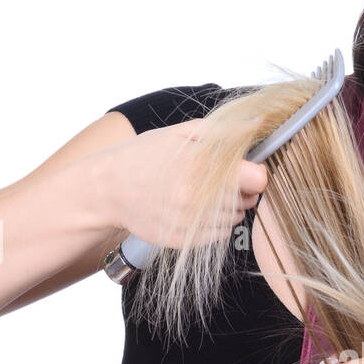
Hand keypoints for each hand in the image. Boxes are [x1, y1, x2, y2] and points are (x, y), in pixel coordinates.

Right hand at [102, 119, 268, 247]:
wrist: (107, 189)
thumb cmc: (143, 156)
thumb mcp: (179, 133)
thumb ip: (221, 131)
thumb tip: (256, 123)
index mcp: (199, 167)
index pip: (256, 179)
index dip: (255, 172)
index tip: (247, 169)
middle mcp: (196, 199)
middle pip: (247, 200)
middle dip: (241, 190)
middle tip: (221, 180)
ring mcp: (189, 223)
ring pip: (234, 219)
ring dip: (228, 208)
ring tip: (204, 193)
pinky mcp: (183, 240)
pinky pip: (218, 235)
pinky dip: (215, 224)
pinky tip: (196, 209)